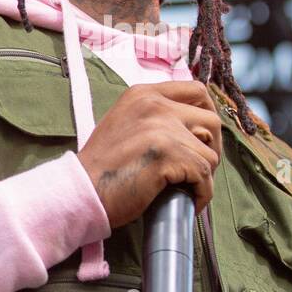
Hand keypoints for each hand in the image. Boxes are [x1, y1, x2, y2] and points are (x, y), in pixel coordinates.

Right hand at [77, 81, 223, 228]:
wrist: (79, 191)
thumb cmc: (102, 169)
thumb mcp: (125, 125)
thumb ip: (154, 118)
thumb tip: (194, 130)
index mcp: (144, 94)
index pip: (196, 90)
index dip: (208, 114)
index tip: (205, 138)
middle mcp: (155, 105)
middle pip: (211, 120)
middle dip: (212, 148)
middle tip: (199, 170)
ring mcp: (162, 127)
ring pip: (210, 153)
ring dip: (204, 175)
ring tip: (186, 188)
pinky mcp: (168, 154)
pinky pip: (204, 175)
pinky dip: (201, 193)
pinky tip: (187, 201)